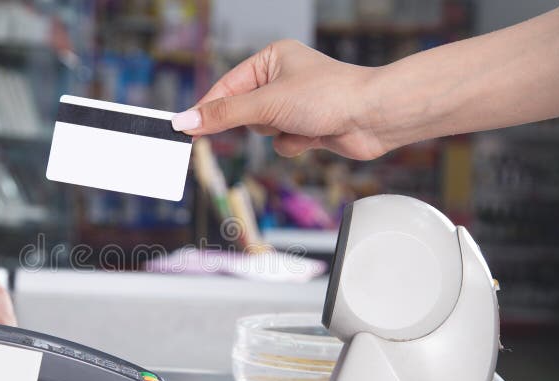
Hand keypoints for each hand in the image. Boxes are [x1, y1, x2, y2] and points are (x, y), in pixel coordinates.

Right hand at [172, 39, 385, 159]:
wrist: (374, 117)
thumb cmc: (330, 95)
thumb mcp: (266, 104)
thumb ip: (223, 115)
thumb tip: (187, 120)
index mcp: (272, 59)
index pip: (226, 86)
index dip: (207, 108)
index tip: (185, 127)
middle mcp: (282, 78)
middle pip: (242, 111)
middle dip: (257, 120)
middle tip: (264, 122)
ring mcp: (295, 103)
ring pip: (262, 130)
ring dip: (278, 132)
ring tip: (302, 122)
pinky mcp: (306, 125)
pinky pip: (281, 142)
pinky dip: (294, 143)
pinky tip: (314, 135)